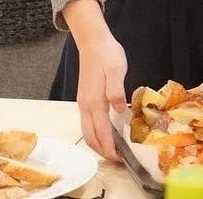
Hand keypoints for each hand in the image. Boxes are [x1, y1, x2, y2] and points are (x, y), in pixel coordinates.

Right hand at [65, 0, 128, 159]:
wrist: (93, 41)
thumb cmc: (107, 54)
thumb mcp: (116, 70)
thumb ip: (116, 91)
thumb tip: (119, 112)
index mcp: (94, 101)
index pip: (100, 132)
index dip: (109, 148)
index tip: (120, 159)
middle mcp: (85, 106)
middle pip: (89, 137)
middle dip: (101, 151)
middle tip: (118, 160)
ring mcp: (83, 103)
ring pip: (87, 131)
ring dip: (98, 144)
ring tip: (113, 150)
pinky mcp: (85, 98)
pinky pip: (88, 123)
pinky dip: (96, 133)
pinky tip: (107, 132)